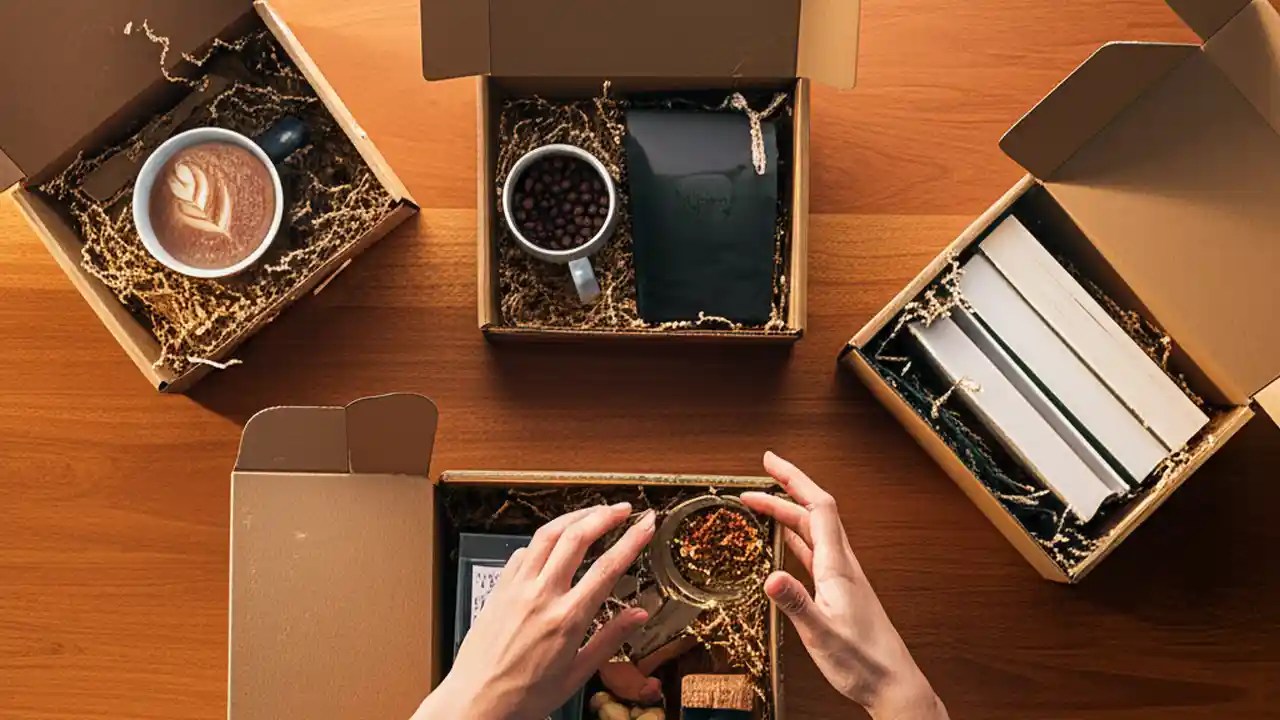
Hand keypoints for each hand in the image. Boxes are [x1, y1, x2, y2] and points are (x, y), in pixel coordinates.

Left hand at [414, 503, 656, 719]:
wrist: (475, 702)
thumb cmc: (524, 695)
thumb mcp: (577, 674)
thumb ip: (610, 639)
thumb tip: (639, 615)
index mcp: (567, 619)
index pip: (607, 567)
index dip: (632, 539)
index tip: (647, 524)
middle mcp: (541, 596)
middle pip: (576, 538)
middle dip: (604, 515)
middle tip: (623, 509)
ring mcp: (517, 588)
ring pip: (547, 534)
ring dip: (574, 516)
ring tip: (593, 511)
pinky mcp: (499, 588)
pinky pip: (523, 551)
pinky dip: (543, 539)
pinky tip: (554, 540)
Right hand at [742, 453, 947, 719]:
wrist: (892, 683)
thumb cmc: (864, 662)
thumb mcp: (822, 634)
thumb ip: (796, 604)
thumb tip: (771, 576)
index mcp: (838, 567)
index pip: (817, 506)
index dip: (794, 478)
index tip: (769, 461)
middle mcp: (842, 565)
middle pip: (813, 513)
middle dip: (784, 490)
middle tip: (756, 478)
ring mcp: (842, 577)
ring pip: (813, 531)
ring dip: (787, 513)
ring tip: (761, 504)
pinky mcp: (840, 591)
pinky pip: (814, 553)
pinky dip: (795, 538)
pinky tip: (785, 541)